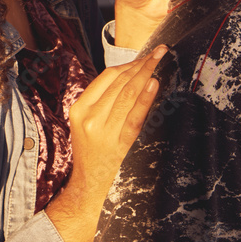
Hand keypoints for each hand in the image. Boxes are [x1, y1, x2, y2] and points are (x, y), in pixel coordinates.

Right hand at [45, 45, 166, 241]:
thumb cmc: (94, 156)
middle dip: (142, 63)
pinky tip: (154, 82)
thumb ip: (103, 103)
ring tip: (161, 59)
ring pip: (127, 93)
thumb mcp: (88, 126)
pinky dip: (145, 97)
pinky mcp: (119, 143)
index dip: (129, 63)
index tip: (146, 54)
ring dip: (147, 73)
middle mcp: (89, 117)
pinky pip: (135, 115)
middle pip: (119, 82)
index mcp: (79, 109)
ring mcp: (103, 130)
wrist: (89, 191)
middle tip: (160, 51)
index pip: (107, 77)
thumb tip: (131, 77)